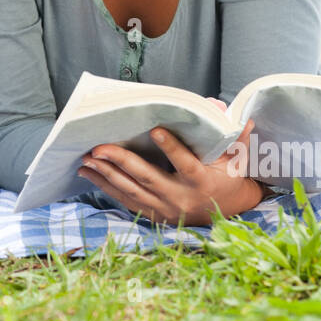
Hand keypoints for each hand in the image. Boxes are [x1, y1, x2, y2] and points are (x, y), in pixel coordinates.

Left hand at [76, 119, 263, 226]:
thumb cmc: (228, 177)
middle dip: (121, 161)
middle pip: (147, 178)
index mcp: (201, 180)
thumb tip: (215, 105)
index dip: (172, 147)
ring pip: (131, 190)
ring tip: (86, 160)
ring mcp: (164, 209)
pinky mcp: (153, 215)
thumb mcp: (234, 156)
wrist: (227, 213)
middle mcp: (180, 197)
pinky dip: (106, 187)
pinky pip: (125, 200)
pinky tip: (89, 174)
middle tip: (98, 148)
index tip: (156, 130)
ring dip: (106, 174)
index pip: (185, 163)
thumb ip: (228, 132)